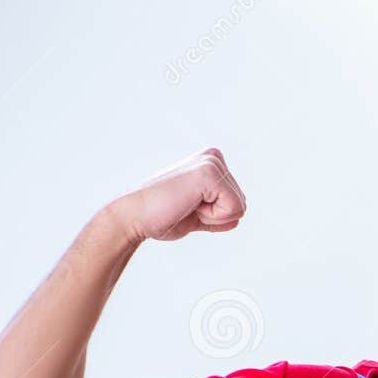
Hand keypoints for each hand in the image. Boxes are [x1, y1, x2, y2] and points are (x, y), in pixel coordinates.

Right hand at [111, 147, 247, 242]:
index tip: (188, 207)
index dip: (216, 216)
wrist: (136, 217)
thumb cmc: (161, 217)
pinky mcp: (210, 174)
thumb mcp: (196, 216)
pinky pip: (234, 208)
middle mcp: (213, 158)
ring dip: (213, 217)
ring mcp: (212, 163)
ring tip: (186, 205)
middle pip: (242, 204)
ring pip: (240, 207)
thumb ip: (216, 214)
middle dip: (216, 217)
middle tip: (186, 207)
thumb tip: (237, 219)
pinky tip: (189, 205)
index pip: (237, 202)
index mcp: (210, 164)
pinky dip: (213, 217)